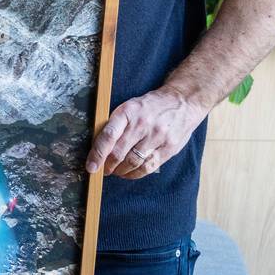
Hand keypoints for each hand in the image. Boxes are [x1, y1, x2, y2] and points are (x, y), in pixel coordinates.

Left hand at [85, 86, 207, 179]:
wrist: (183, 101)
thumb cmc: (150, 106)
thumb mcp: (130, 106)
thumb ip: (116, 124)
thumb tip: (98, 147)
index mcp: (128, 112)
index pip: (108, 136)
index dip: (97, 154)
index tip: (91, 167)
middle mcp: (142, 124)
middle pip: (119, 153)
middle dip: (108, 166)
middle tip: (103, 170)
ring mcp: (158, 137)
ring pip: (133, 162)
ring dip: (120, 171)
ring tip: (116, 171)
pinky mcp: (169, 148)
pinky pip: (148, 167)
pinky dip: (135, 174)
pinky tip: (129, 173)